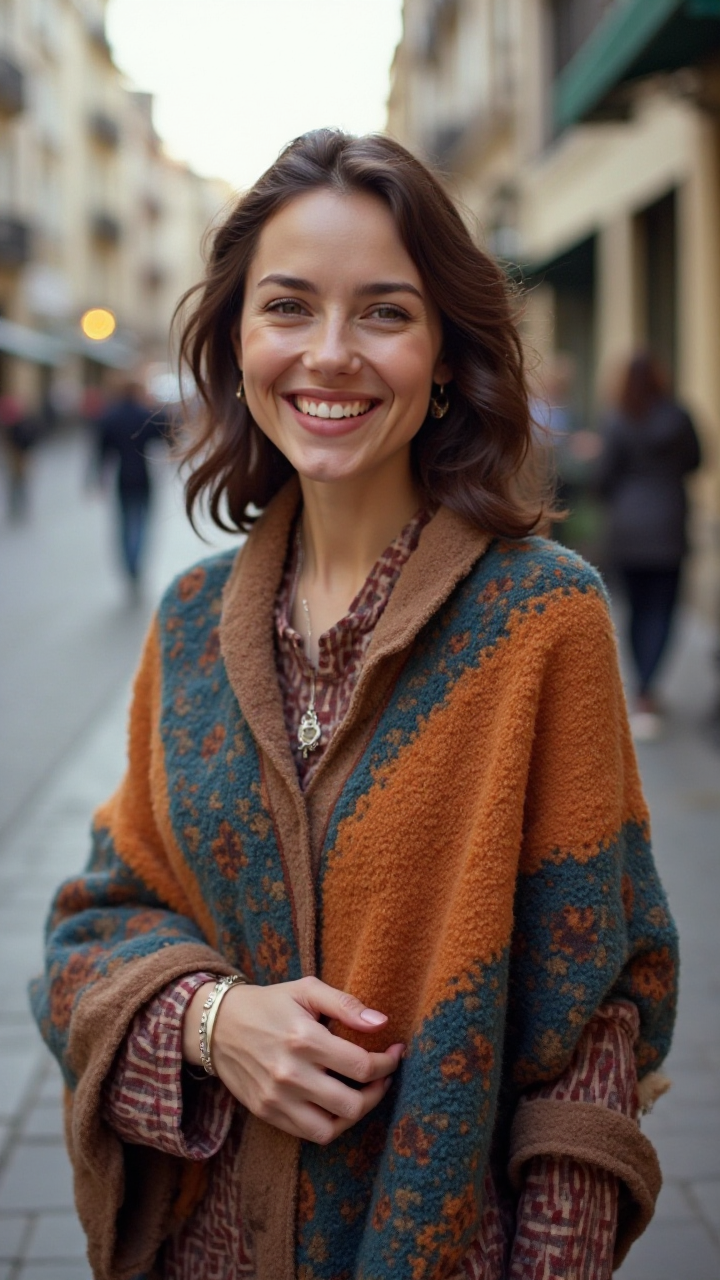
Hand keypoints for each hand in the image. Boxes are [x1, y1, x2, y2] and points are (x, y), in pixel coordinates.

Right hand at [183, 977, 403, 1144]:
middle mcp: (290, 1073)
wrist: (217, 1025)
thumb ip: (346, 1004)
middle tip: (382, 1075)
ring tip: (361, 1093)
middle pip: (352, 1104)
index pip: (362, 1066)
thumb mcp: (306, 990)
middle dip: (377, 1091)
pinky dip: (330, 1124)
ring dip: (355, 1113)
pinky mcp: (266, 1113)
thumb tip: (382, 1023)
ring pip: (332, 1128)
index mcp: (304, 1038)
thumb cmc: (269, 1003)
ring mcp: (277, 1098)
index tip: (395, 1051)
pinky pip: (310, 1134)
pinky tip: (336, 1103)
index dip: (388, 1062)